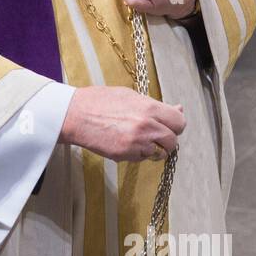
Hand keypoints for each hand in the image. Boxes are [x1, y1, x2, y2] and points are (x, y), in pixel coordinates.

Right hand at [58, 85, 184, 162]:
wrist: (75, 114)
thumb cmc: (100, 102)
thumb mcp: (131, 96)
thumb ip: (156, 106)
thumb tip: (178, 109)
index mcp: (149, 108)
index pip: (179, 122)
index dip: (175, 125)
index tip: (169, 126)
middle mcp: (147, 126)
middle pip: (173, 141)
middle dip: (166, 140)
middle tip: (154, 135)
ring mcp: (137, 143)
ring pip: (159, 153)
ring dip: (153, 149)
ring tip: (137, 139)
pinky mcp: (126, 155)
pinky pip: (142, 158)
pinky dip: (138, 154)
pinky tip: (125, 142)